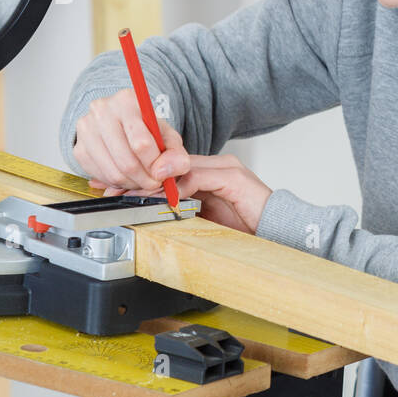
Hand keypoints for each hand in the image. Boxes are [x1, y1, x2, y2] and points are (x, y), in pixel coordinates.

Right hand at [74, 88, 188, 193]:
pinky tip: (126, 176)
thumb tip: (164, 172)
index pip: (141, 143)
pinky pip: (99, 176)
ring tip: (142, 180)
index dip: (156, 166)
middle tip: (154, 183)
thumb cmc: (146, 128)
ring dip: (132, 184)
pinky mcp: (78, 148)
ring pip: (112, 172)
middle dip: (144, 179)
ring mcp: (86, 129)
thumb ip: (175, 154)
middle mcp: (101, 111)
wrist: (120, 123)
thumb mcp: (167, 136)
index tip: (162, 174)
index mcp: (127, 101)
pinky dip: (116, 183)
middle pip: (126, 161)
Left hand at [113, 152, 272, 234]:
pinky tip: (166, 198)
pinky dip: (179, 187)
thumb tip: (154, 211)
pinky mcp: (235, 178)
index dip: (142, 177)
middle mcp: (218, 166)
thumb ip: (184, 210)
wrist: (281, 233)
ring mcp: (227, 169)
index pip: (169, 168)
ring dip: (155, 181)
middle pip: (171, 163)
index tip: (118, 187)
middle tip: (116, 190)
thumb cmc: (247, 229)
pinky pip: (199, 176)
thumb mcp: (205, 220)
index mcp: (210, 174)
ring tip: (135, 194)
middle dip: (141, 177)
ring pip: (181, 166)